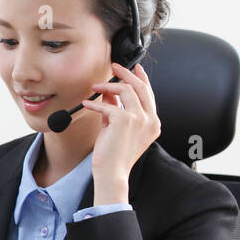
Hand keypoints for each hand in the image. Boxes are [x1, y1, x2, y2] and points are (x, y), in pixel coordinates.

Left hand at [81, 62, 160, 195]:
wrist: (112, 173)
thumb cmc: (114, 155)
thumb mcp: (117, 128)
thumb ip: (116, 109)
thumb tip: (109, 91)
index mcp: (153, 123)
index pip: (149, 94)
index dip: (141, 78)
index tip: (134, 68)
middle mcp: (150, 120)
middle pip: (141, 87)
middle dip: (127, 73)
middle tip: (115, 66)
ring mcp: (140, 119)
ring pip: (126, 90)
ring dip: (108, 85)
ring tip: (95, 87)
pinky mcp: (125, 120)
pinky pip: (108, 104)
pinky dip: (95, 103)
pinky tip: (87, 104)